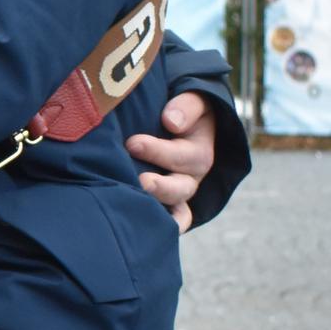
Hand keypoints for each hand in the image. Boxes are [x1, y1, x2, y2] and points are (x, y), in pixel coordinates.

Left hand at [126, 91, 217, 232]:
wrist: (179, 121)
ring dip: (156, 205)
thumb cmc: (181, 110)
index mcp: (197, 150)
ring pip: (174, 206)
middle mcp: (190, 176)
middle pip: (180, 188)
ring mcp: (179, 191)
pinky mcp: (169, 201)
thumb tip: (171, 122)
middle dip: (159, 186)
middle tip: (139, 180)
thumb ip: (186, 106)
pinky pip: (175, 219)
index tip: (133, 143)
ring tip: (136, 199)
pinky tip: (151, 229)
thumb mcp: (193, 100)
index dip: (158, 151)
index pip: (182, 156)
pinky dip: (169, 226)